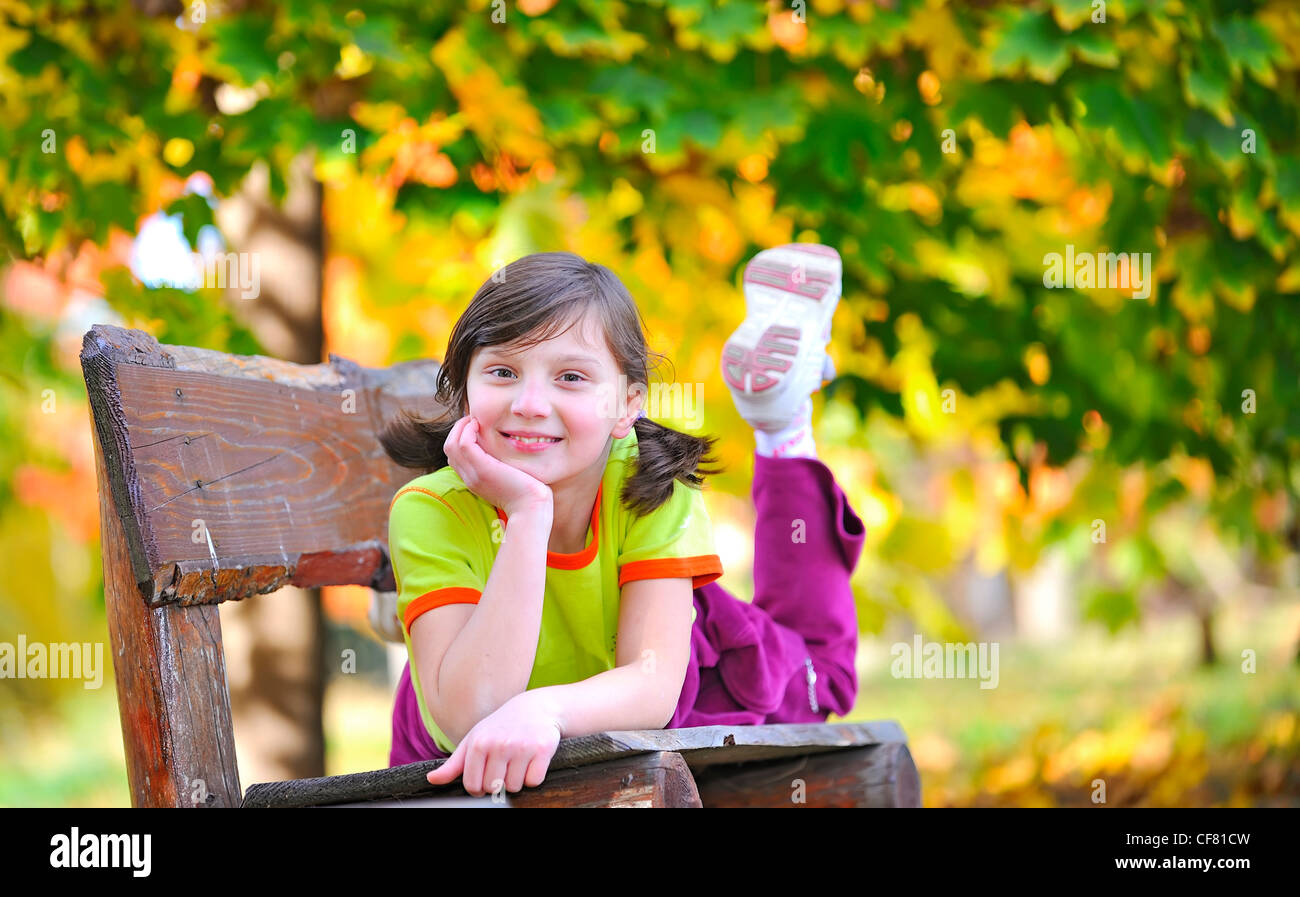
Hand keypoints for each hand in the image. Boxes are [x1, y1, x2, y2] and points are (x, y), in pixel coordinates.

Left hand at [425, 691, 562, 797]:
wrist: (537, 707)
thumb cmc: (501, 727)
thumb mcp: (474, 740)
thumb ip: (454, 764)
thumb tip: (431, 780)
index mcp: (478, 744)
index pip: (473, 786)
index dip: (480, 788)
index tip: (486, 777)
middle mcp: (499, 744)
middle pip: (493, 789)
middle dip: (499, 784)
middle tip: (505, 766)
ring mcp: (521, 747)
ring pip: (514, 787)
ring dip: (517, 780)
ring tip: (519, 760)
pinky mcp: (542, 749)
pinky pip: (534, 781)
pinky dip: (534, 776)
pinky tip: (532, 760)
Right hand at [444, 415, 552, 514]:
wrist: (532, 508)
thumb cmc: (528, 494)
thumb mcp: (510, 477)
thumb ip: (502, 466)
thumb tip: (507, 452)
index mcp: (474, 480)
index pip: (455, 456)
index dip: (461, 438)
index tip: (475, 426)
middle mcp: (470, 477)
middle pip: (449, 449)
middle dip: (458, 429)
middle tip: (473, 419)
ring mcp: (474, 474)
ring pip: (452, 445)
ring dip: (461, 427)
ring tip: (475, 420)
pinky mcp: (482, 469)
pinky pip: (464, 444)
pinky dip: (467, 430)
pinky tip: (480, 425)